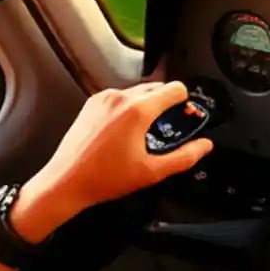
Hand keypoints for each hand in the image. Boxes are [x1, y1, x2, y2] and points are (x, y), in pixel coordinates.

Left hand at [10, 82, 212, 242]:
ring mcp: (104, 99)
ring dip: (146, 107)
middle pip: (157, 88)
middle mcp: (120, 98)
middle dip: (166, 105)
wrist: (65, 182)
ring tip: (143, 134)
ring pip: (137, 92)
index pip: (175, 88)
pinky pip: (120, 98)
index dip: (186, 102)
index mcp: (138, 110)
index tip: (185, 117)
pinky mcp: (92, 103)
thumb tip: (204, 146)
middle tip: (165, 130)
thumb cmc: (104, 178)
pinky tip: (124, 133)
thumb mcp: (152, 172)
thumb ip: (184, 157)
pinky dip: (127, 109)